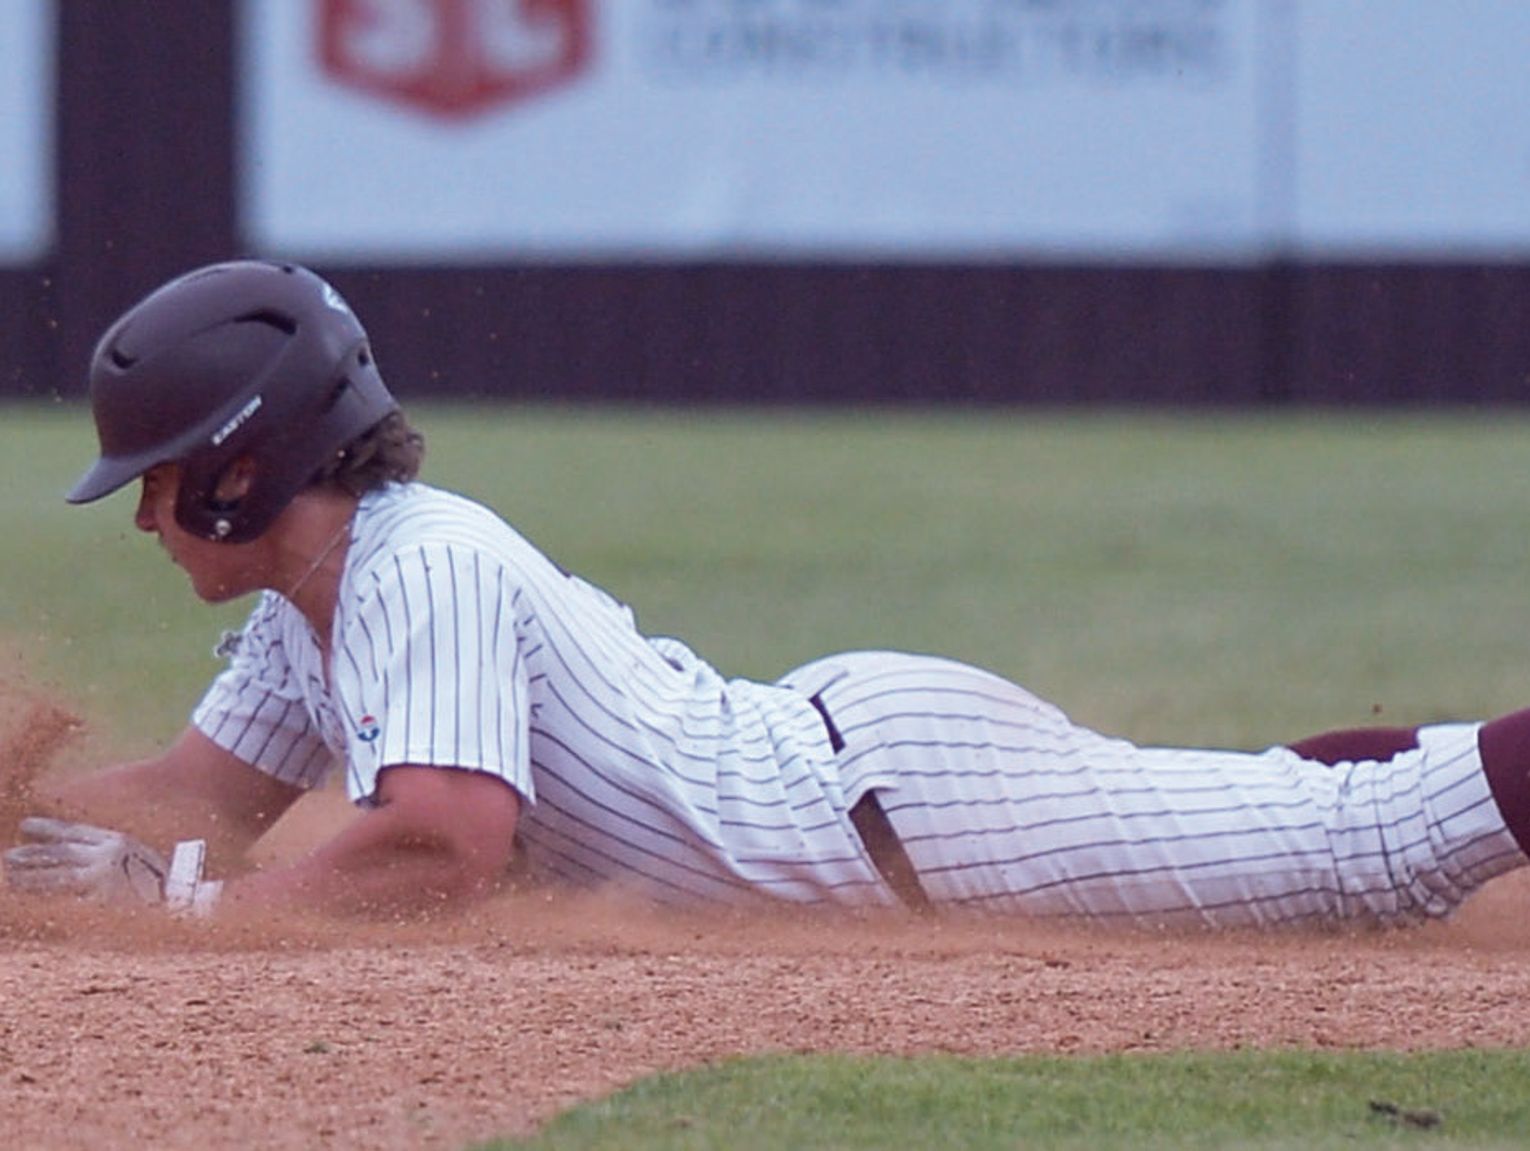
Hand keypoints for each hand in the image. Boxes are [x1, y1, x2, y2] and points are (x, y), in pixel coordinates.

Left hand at [5, 817, 167, 904]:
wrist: (187, 906)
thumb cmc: (166, 886)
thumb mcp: (141, 860)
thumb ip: (115, 856)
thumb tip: (86, 858)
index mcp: (118, 842)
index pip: (75, 832)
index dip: (48, 829)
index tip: (25, 826)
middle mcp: (108, 856)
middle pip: (60, 853)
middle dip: (32, 855)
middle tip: (8, 858)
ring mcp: (104, 880)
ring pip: (58, 878)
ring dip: (31, 879)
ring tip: (10, 879)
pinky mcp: (102, 905)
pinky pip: (68, 905)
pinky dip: (48, 907)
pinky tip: (31, 910)